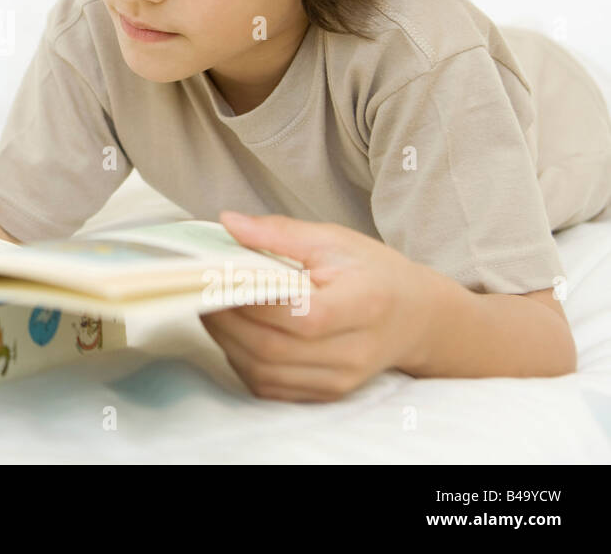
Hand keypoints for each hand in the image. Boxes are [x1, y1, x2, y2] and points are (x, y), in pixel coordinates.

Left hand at [198, 211, 433, 401]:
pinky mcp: (325, 394)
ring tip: (212, 309)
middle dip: (226, 321)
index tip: (215, 277)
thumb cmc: (373, 273)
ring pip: (265, 372)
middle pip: (273, 349)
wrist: (415, 318)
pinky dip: (242, 361)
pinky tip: (234, 334)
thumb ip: (278, 232)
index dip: (249, 300)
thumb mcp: (332, 240)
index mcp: (363, 305)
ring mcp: (340, 380)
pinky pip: (270, 387)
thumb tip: (228, 223)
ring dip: (227, 342)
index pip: (298, 314)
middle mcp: (354, 352)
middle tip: (200, 293)